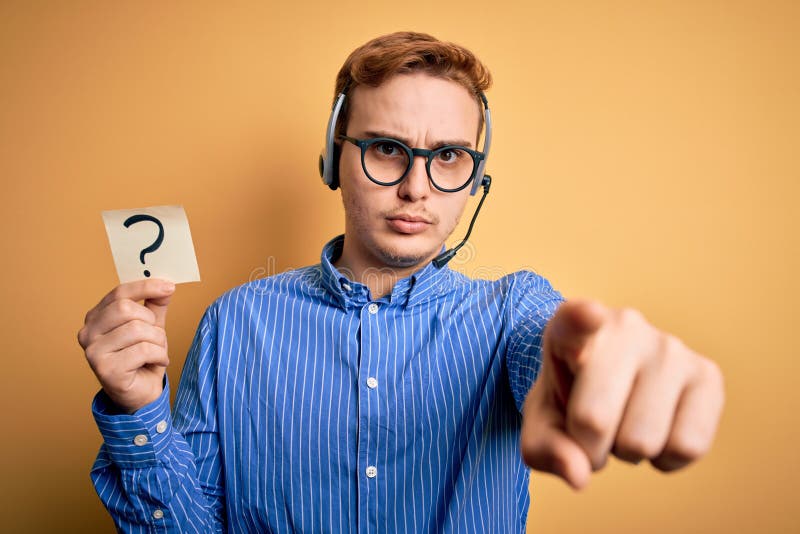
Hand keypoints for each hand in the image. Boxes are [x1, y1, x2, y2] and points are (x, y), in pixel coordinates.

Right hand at [78, 279, 175, 413]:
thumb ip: (155, 305)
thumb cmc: (143, 358)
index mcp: (96, 318)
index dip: (146, 287)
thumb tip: (166, 285)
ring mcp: (93, 353)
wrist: (141, 393)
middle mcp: (88, 333)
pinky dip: (159, 355)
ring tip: (157, 352)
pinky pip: (143, 350)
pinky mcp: (105, 370)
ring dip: (158, 341)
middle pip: (126, 309)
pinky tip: (157, 363)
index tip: (169, 287)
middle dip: (151, 322)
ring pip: (137, 329)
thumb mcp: (151, 326)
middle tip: (157, 337)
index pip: (119, 293)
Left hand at [520, 299, 724, 489]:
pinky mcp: (707, 373)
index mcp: (568, 326)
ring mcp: (670, 346)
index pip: (576, 318)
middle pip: (595, 421)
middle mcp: (623, 325)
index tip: (587, 316)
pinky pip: (688, 446)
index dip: (581, 319)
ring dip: (627, 452)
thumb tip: (579, 476)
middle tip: (592, 424)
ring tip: (624, 421)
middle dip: (588, 445)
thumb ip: (545, 449)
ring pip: (643, 441)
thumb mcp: (541, 423)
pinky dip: (666, 459)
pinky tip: (656, 430)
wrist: (607, 387)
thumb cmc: (569, 400)